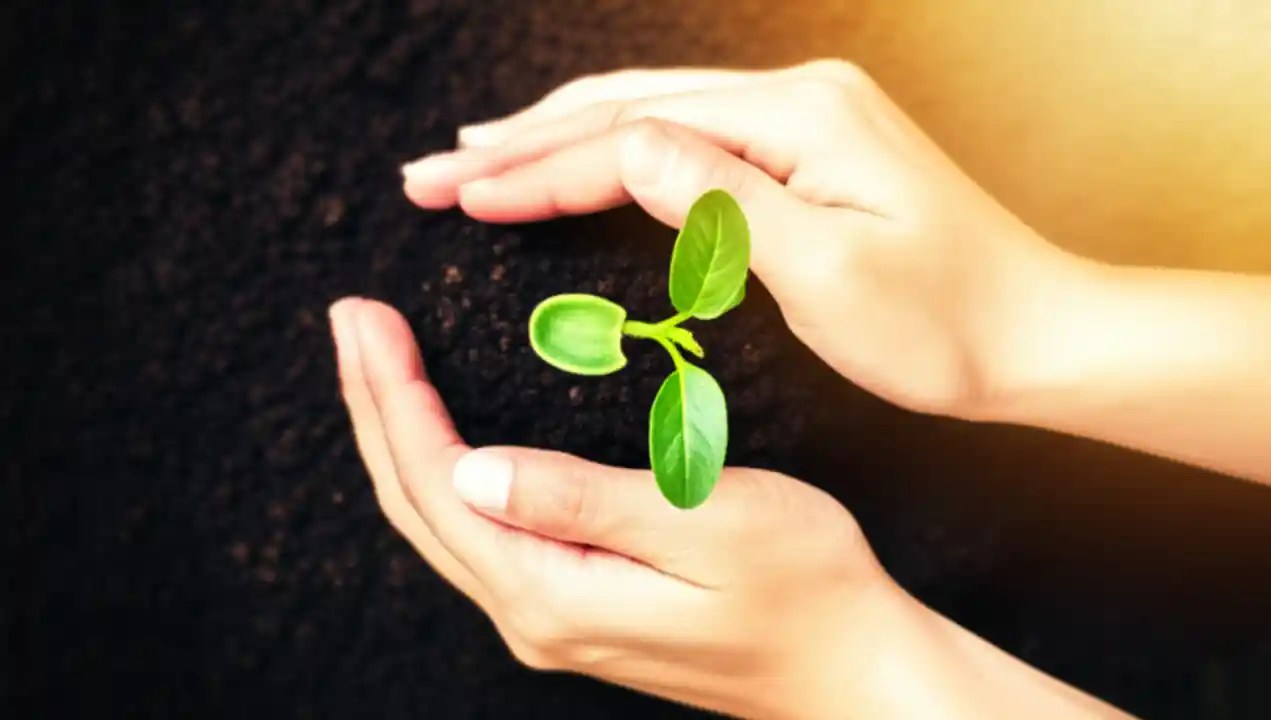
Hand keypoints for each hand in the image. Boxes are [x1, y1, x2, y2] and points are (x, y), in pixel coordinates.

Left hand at [329, 297, 898, 717]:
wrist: (851, 667)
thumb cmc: (804, 585)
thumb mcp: (702, 522)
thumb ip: (581, 497)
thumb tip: (470, 468)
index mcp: (553, 590)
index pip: (439, 480)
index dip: (393, 394)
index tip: (366, 315)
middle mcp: (535, 616)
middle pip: (419, 504)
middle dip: (376, 407)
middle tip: (351, 320)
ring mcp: (552, 621)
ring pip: (442, 522)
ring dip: (402, 439)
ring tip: (378, 366)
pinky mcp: (576, 612)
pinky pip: (479, 537)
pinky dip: (443, 476)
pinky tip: (444, 442)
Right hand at [401, 59, 1086, 417]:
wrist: (1035, 334)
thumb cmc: (946, 325)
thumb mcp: (829, 272)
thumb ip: (721, 202)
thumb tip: (626, 146)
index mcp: (798, 119)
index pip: (633, 135)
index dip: (537, 169)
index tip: (456, 196)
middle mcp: (797, 96)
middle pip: (628, 106)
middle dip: (522, 143)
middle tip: (428, 174)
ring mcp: (802, 115)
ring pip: (651, 112)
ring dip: (557, 137)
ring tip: (475, 157)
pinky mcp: (806, 148)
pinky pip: (687, 133)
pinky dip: (617, 148)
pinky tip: (579, 158)